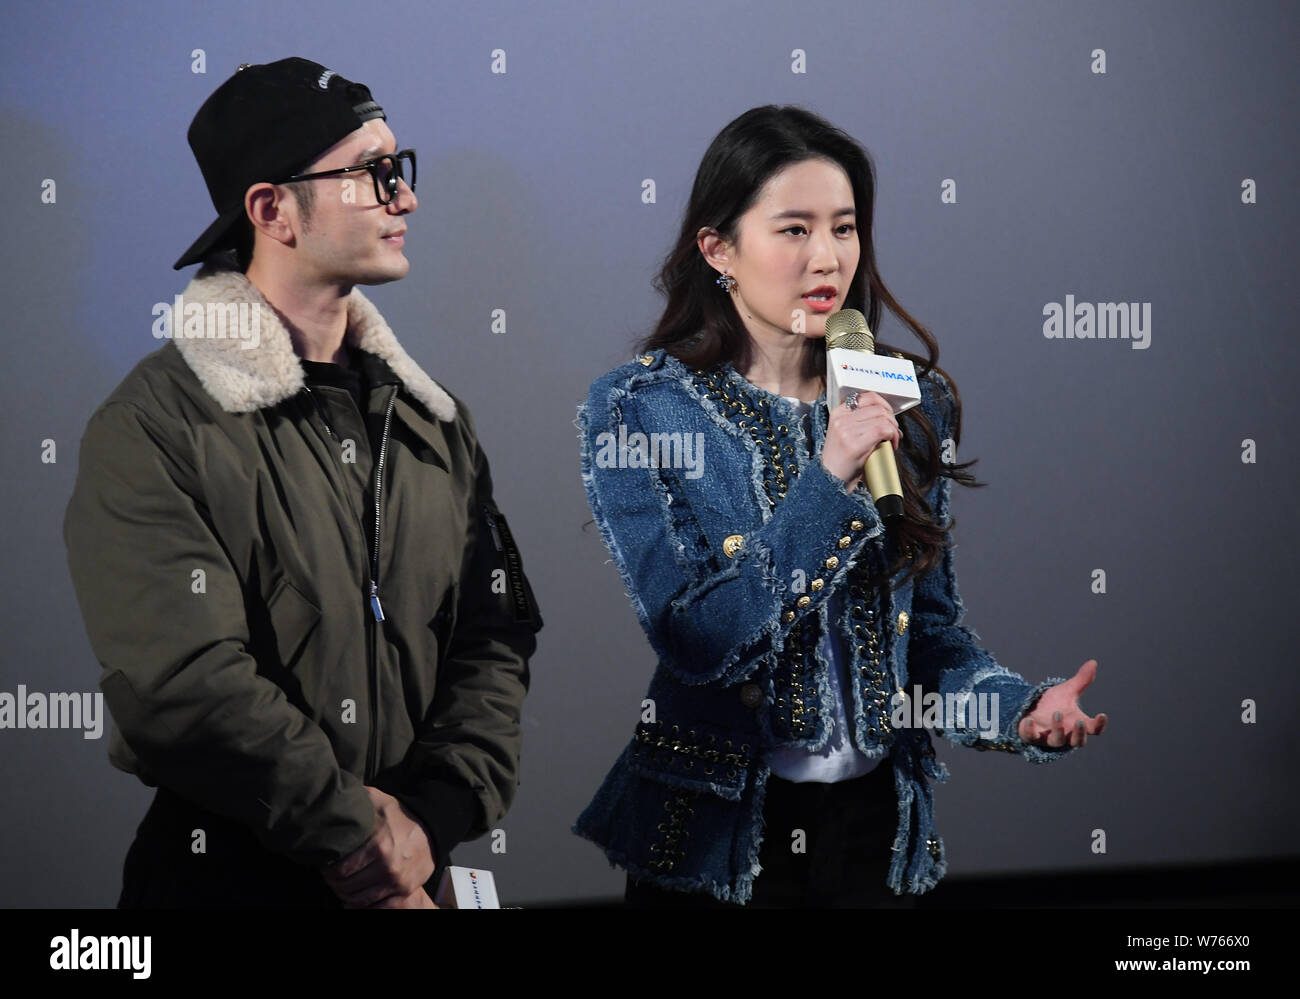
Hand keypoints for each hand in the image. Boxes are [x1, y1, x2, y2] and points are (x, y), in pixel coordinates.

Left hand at [321, 786, 435, 907]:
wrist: (432, 828)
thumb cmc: (399, 815)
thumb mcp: (377, 801)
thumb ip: (355, 801)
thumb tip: (332, 800)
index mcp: (378, 845)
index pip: (340, 869)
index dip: (327, 869)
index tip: (325, 864)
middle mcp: (388, 866)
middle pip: (346, 886)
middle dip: (334, 882)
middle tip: (330, 875)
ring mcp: (397, 881)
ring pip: (358, 900)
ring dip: (345, 894)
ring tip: (342, 884)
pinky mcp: (405, 890)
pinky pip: (375, 906)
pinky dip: (361, 904)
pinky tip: (355, 896)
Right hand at [822, 390, 900, 489]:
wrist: (830, 480)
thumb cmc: (842, 460)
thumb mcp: (846, 433)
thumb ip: (861, 420)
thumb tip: (887, 415)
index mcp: (838, 413)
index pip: (868, 397)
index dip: (884, 405)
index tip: (889, 416)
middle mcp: (841, 419)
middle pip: (878, 407)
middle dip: (892, 419)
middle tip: (893, 432)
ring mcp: (846, 430)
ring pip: (883, 418)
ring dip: (894, 429)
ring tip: (892, 440)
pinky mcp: (855, 443)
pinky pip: (883, 430)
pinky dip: (893, 436)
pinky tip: (891, 445)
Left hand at [1018, 659, 1107, 747]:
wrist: (1032, 709)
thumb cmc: (1054, 703)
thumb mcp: (1068, 690)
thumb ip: (1081, 680)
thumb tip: (1093, 662)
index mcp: (1078, 723)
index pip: (1094, 729)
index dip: (1099, 725)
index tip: (1102, 714)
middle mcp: (1066, 734)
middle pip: (1078, 742)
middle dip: (1079, 733)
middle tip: (1079, 722)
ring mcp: (1049, 737)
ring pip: (1057, 741)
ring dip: (1058, 730)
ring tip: (1056, 714)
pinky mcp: (1032, 736)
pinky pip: (1031, 738)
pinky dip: (1030, 731)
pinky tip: (1028, 720)